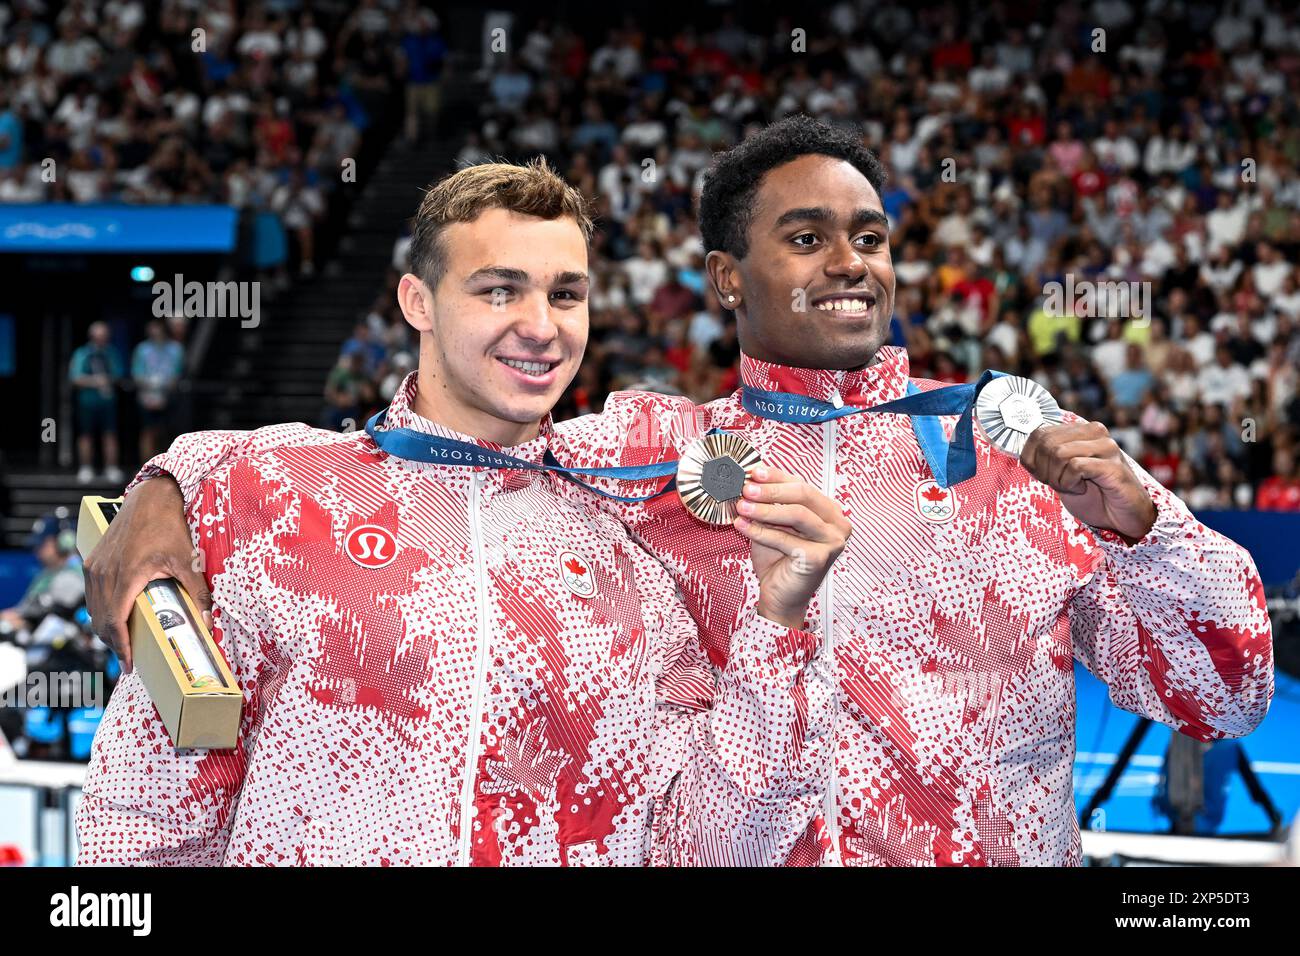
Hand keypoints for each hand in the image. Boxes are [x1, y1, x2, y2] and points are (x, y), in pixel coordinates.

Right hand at [83, 476, 211, 672]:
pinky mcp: (92, 561)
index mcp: (126, 576)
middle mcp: (104, 573)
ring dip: (106, 629)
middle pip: (101, 621)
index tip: (129, 664)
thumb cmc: (170, 527)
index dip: (121, 647)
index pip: (115, 622)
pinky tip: (114, 618)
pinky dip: (100, 611)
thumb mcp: (188, 561)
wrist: (151, 498)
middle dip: (115, 643)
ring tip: (123, 643)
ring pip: (93, 609)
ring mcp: (95, 567)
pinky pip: (92, 595)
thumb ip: (198, 593)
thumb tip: (209, 620)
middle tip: (130, 658)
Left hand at [733, 466, 851, 629]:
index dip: (777, 477)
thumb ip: (769, 502)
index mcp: (829, 511)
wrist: (779, 596)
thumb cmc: (777, 558)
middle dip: (772, 490)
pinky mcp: (819, 558)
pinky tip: (742, 526)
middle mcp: (837, 524)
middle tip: (747, 488)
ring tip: (742, 506)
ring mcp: (832, 541)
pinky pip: (786, 539)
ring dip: (765, 509)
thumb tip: (751, 478)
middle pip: (804, 495)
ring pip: (797, 514)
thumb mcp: (773, 523)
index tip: (754, 472)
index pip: (802, 485)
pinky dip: (761, 531)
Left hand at [1020, 420, 1156, 542]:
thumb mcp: (1060, 473)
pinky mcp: (1113, 466)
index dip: (1032, 459)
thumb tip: (1024, 454)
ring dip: (1057, 478)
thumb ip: (1045, 459)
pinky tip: (1082, 489)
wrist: (1122, 516)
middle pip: (1047, 443)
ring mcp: (1107, 447)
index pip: (1039, 434)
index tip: (1044, 476)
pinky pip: (1076, 466)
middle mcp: (1095, 432)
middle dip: (1044, 470)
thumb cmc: (1092, 495)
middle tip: (1058, 484)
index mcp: (1081, 430)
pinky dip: (1070, 483)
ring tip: (1072, 487)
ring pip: (1059, 453)